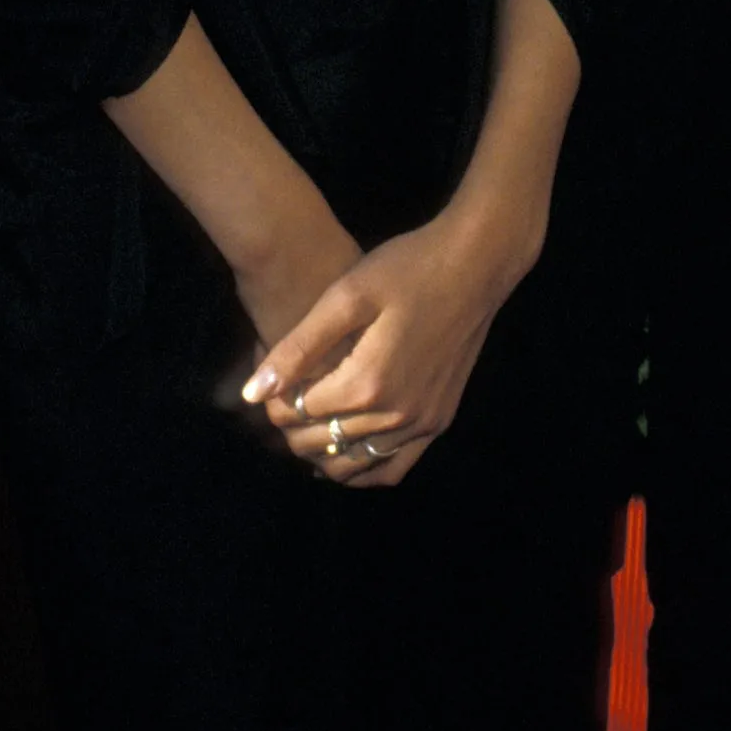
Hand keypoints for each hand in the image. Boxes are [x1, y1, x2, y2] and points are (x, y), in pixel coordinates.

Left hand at [242, 209, 525, 485]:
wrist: (476, 262)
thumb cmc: (407, 268)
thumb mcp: (346, 296)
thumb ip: (298, 348)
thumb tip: (253, 394)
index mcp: (365, 384)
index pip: (296, 415)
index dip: (274, 399)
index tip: (274, 378)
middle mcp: (394, 415)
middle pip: (321, 443)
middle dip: (293, 426)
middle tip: (288, 395)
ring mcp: (422, 423)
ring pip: (354, 463)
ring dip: (323, 450)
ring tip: (311, 420)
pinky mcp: (440, 420)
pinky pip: (394, 467)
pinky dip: (365, 468)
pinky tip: (347, 450)